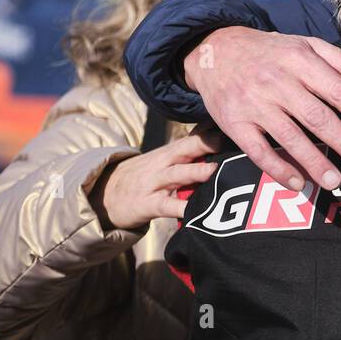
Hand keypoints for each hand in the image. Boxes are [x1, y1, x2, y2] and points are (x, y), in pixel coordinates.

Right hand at [88, 127, 222, 230]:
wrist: (104, 194)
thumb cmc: (145, 177)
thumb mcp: (164, 160)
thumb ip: (188, 152)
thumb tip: (218, 138)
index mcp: (171, 152)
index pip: (194, 137)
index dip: (213, 132)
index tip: (236, 127)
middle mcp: (163, 163)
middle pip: (186, 148)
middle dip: (206, 143)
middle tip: (230, 141)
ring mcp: (154, 183)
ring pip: (177, 174)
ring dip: (196, 172)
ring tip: (214, 170)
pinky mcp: (147, 204)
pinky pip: (167, 206)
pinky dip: (182, 209)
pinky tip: (196, 212)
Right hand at [183, 27, 340, 190]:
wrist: (215, 51)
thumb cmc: (272, 52)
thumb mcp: (307, 45)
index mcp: (301, 61)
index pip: (339, 91)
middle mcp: (278, 82)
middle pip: (318, 118)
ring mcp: (254, 104)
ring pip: (289, 138)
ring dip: (315, 162)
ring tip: (337, 182)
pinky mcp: (234, 123)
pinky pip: (258, 151)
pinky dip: (278, 169)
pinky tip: (297, 183)